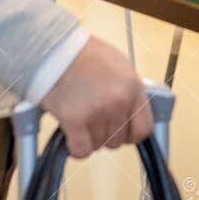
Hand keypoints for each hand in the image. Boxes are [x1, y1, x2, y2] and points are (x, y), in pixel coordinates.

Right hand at [39, 37, 151, 157]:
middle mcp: (119, 102)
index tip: (123, 133)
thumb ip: (129, 91)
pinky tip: (71, 134)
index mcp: (133, 87)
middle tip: (93, 118)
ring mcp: (97, 112)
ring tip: (80, 117)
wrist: (55, 49)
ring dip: (89, 137)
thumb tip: (131, 112)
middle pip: (118, 139)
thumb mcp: (120, 66)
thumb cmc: (84, 54)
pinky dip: (76, 147)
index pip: (143, 129)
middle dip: (106, 133)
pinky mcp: (75, 120)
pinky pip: (81, 150)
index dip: (131, 135)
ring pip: (99, 145)